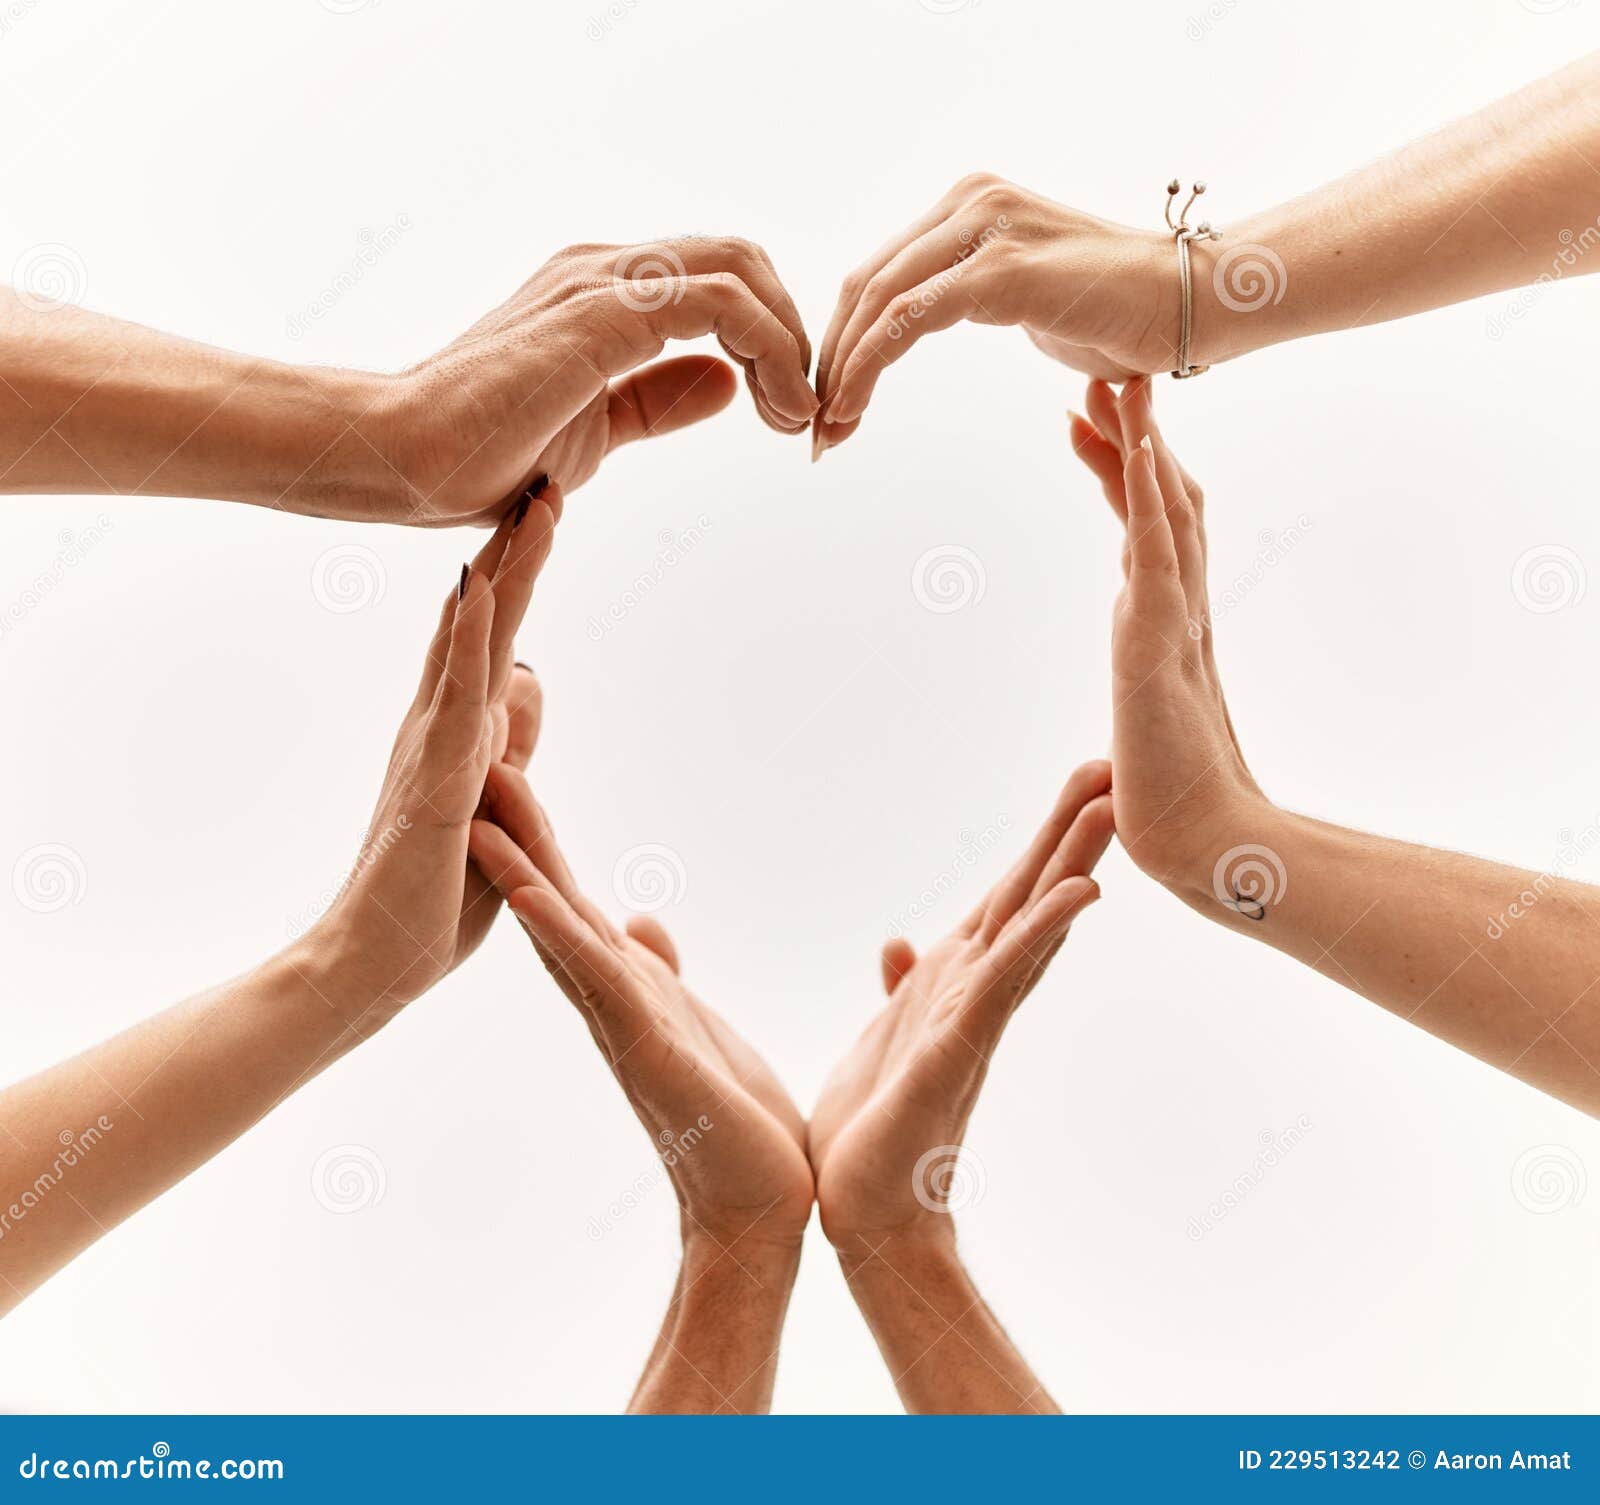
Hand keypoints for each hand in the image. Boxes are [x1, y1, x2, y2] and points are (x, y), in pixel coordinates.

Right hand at [303, 489, 558, 1027]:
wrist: (376, 963)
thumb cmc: (435, 894)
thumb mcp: (494, 803)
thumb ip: (508, 744)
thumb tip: (529, 684)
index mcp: (456, 730)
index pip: (494, 636)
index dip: (521, 574)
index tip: (549, 512)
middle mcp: (439, 722)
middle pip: (483, 619)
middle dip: (517, 547)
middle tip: (549, 474)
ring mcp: (433, 745)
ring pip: (473, 639)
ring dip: (505, 568)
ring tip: (534, 501)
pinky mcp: (436, 781)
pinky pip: (456, 697)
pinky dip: (470, 638)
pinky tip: (482, 586)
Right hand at [378, 237, 817, 524]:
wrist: (404, 457)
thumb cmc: (478, 452)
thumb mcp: (594, 430)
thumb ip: (656, 400)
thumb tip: (728, 383)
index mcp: (603, 293)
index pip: (719, 279)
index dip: (772, 337)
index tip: (789, 409)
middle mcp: (605, 272)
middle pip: (741, 259)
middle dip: (794, 331)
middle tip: (804, 408)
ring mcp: (602, 284)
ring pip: (740, 269)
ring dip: (791, 343)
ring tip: (796, 414)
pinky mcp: (602, 314)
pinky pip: (718, 303)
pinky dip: (769, 349)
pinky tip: (775, 407)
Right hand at [468, 764, 813, 1251]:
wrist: (759, 1200)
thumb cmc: (729, 1117)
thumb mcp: (692, 1021)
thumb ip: (658, 973)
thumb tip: (638, 925)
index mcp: (624, 989)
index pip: (569, 902)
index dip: (538, 841)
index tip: (507, 777)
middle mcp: (609, 1001)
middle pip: (551, 904)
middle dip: (517, 837)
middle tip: (477, 766)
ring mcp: (620, 1024)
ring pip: (559, 934)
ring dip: (521, 874)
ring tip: (481, 817)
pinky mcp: (645, 1047)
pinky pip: (596, 978)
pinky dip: (562, 933)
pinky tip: (532, 892)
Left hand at [808, 766, 1113, 1252]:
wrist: (865, 1211)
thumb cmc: (875, 1128)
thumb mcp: (884, 1036)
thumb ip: (904, 987)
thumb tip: (900, 944)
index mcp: (956, 981)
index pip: (1009, 897)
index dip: (1045, 842)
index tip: (1084, 787)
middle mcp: (977, 990)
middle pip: (1031, 894)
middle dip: (1069, 831)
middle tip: (1115, 765)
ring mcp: (974, 1017)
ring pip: (1030, 924)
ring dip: (1068, 864)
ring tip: (1109, 808)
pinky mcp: (957, 1048)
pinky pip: (1005, 980)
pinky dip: (1041, 934)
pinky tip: (1078, 895)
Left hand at [814, 175, 1173, 455]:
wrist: (1193, 304)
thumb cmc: (1118, 313)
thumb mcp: (1023, 299)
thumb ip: (967, 298)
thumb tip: (919, 324)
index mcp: (968, 206)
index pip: (880, 273)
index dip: (841, 340)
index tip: (827, 402)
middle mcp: (970, 202)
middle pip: (866, 284)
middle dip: (831, 361)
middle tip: (813, 427)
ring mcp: (986, 227)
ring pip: (878, 299)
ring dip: (843, 371)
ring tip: (828, 430)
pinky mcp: (1001, 267)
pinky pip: (909, 318)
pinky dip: (870, 366)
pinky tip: (852, 408)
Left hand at [1067, 377, 1267, 894]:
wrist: (1204, 843)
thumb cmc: (1172, 796)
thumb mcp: (1146, 722)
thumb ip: (1144, 687)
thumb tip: (1130, 685)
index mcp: (1172, 625)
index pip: (1151, 530)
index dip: (1127, 472)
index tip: (1095, 423)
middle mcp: (1181, 610)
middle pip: (1160, 501)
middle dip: (1133, 435)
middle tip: (1104, 370)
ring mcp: (1177, 620)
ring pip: (1162, 510)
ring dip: (1139, 441)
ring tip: (1116, 378)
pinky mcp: (1164, 641)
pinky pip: (1156, 552)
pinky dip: (1144, 495)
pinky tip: (1134, 446)